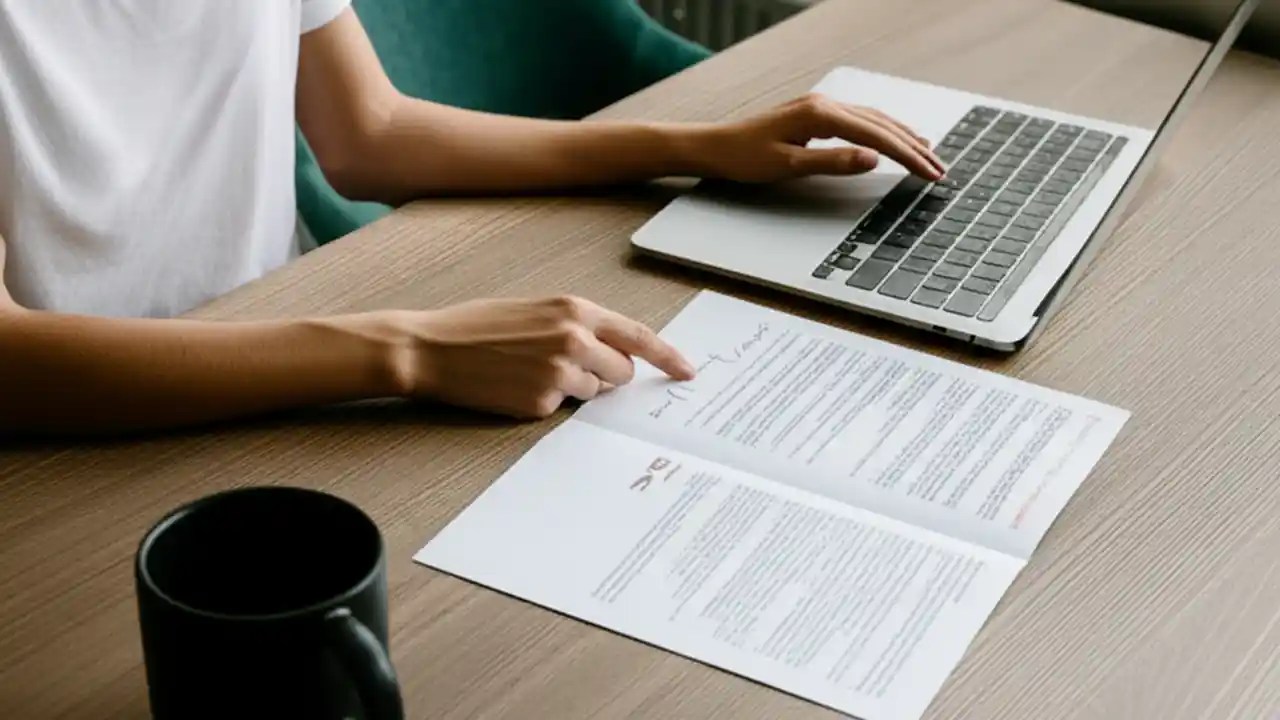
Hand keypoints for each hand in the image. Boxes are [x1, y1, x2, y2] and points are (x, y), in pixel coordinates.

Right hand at [383, 295, 694, 418]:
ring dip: (573, 388)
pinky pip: (561, 409)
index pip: (637, 335)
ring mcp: (559, 373)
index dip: (667, 356)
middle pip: (621, 371)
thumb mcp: (534, 311)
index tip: (687, 371)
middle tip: (569, 368)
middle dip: (606, 376)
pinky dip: (543, 402)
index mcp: (574, 310)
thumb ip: (577, 326)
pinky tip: (513, 386)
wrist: (430, 349)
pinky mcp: (541, 402)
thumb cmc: (477, 327)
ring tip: (528, 371)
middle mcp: (574, 339)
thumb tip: (611, 351)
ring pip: (593, 393)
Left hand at [689, 93, 944, 183]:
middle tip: (940, 170)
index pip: (877, 136)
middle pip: (881, 124)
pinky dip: (883, 130)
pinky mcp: (815, 115)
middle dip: (913, 148)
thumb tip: (873, 158)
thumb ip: (832, 162)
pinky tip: (891, 137)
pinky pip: (860, 119)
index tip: (931, 173)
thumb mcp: (788, 166)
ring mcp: (820, 107)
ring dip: (903, 136)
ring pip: (873, 119)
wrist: (714, 146)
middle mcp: (824, 105)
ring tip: (929, 152)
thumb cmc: (744, 158)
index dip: (908, 156)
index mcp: (821, 115)